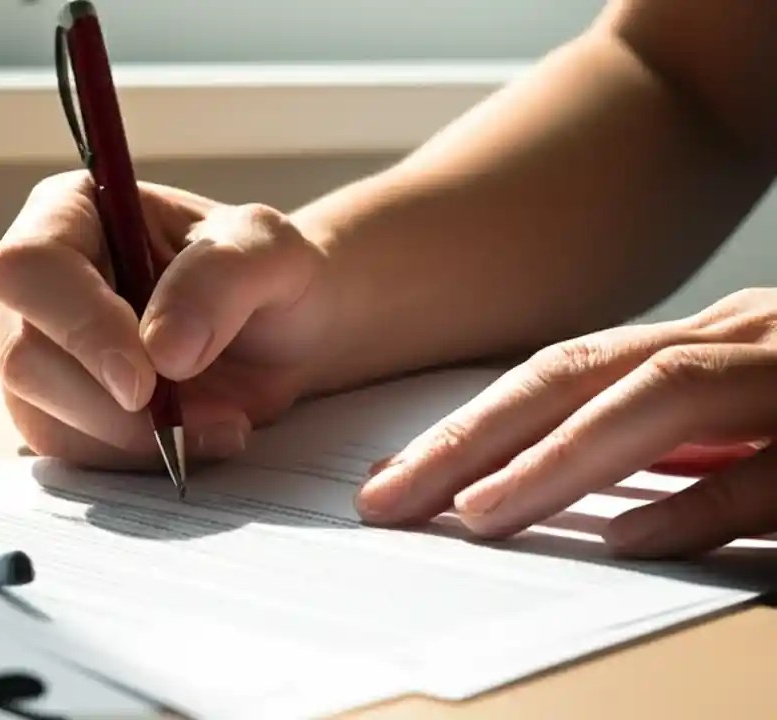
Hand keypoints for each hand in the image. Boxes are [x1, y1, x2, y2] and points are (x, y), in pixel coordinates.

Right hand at [0, 172, 333, 470]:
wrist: (285, 335)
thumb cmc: (269, 275)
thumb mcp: (272, 252)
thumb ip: (221, 279)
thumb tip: (162, 350)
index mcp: (72, 214)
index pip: (31, 268)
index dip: (79, 326)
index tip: (145, 379)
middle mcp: (40, 285)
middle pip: (25, 356)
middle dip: (114, 405)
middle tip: (210, 412)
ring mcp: (42, 353)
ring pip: (43, 416)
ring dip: (135, 439)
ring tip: (222, 422)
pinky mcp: (58, 412)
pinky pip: (73, 454)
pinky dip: (139, 460)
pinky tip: (197, 439)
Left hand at [357, 287, 776, 558]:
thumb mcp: (748, 408)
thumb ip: (668, 434)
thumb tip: (563, 478)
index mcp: (702, 343)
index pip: (558, 376)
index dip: (469, 426)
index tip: (391, 478)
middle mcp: (736, 343)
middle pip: (575, 376)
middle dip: (471, 438)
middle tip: (386, 499)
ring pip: (658, 398)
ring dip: (558, 456)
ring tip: (474, 512)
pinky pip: (766, 470)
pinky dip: (694, 503)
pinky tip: (625, 538)